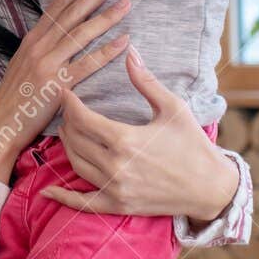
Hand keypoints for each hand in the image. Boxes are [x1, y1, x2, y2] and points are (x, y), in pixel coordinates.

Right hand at [0, 0, 133, 179]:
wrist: (0, 125)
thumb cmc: (14, 98)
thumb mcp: (22, 64)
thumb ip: (41, 48)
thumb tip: (59, 33)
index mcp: (32, 39)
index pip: (58, 4)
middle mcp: (39, 46)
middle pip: (73, 12)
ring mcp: (48, 64)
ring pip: (82, 33)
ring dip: (107, 15)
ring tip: (127, 0)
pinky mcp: (57, 85)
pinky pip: (87, 64)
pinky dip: (107, 51)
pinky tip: (124, 40)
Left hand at [39, 44, 239, 221]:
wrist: (210, 187)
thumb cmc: (193, 144)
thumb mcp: (172, 108)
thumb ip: (145, 81)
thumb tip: (129, 52)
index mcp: (125, 140)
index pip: (83, 119)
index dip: (69, 104)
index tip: (64, 92)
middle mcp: (115, 166)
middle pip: (75, 140)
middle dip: (67, 122)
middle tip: (66, 109)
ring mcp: (114, 189)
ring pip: (75, 165)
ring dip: (66, 147)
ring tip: (66, 131)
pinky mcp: (118, 206)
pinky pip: (82, 203)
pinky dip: (63, 197)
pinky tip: (48, 192)